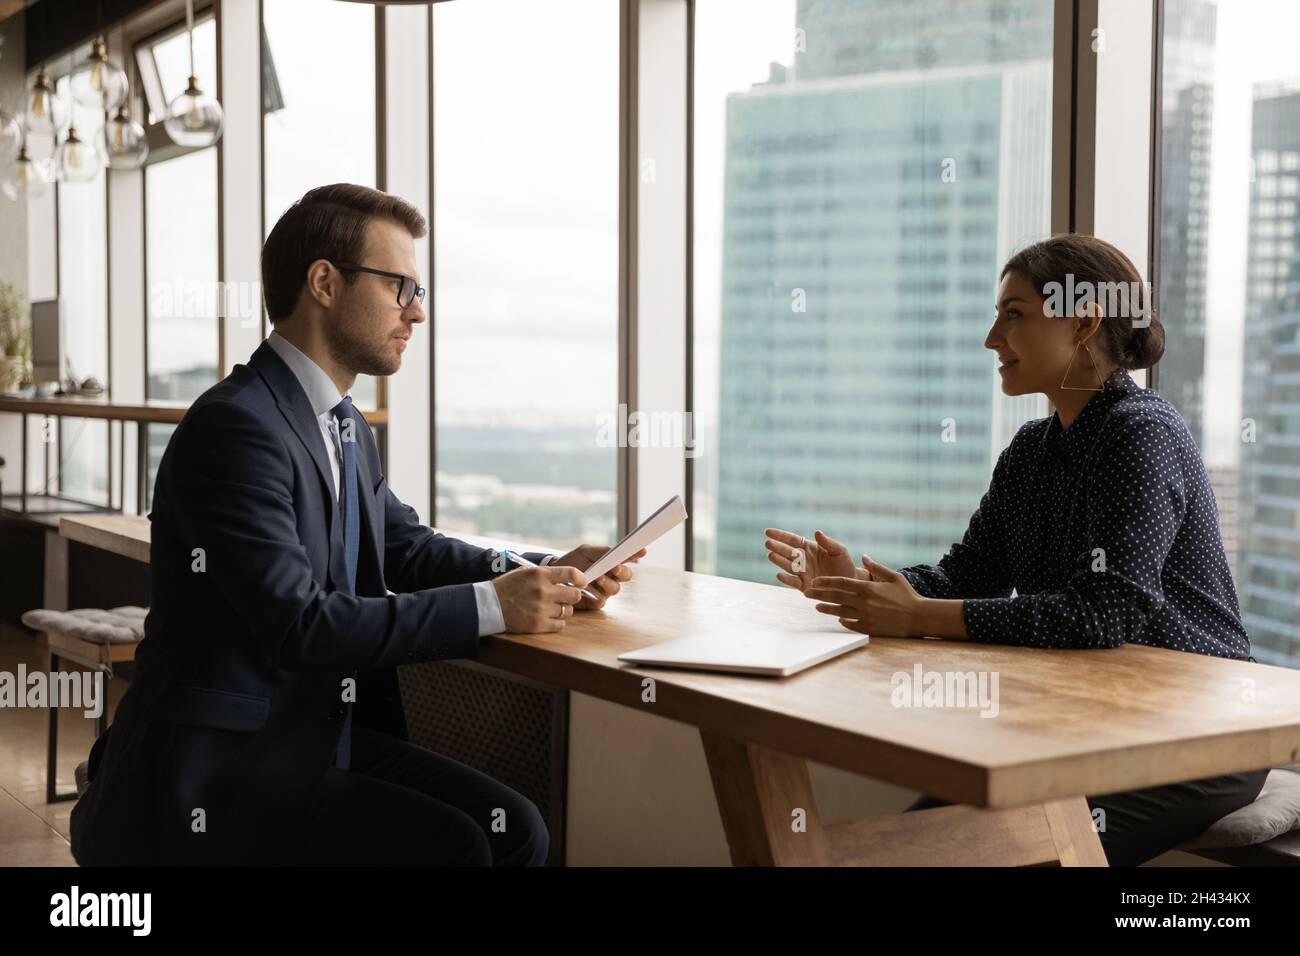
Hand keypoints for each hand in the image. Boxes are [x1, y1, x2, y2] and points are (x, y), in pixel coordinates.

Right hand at [491, 565, 588, 632]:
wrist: (488, 606)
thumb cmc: (506, 587)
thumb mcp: (525, 572)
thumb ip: (546, 574)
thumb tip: (567, 579)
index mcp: (540, 575)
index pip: (572, 574)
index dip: (581, 579)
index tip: (582, 583)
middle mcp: (543, 591)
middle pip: (575, 595)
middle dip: (572, 596)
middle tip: (565, 597)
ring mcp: (542, 609)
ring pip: (568, 611)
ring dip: (562, 610)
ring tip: (550, 608)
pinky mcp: (538, 624)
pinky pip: (560, 625)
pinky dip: (556, 622)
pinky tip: (547, 618)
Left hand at [551, 544, 646, 609]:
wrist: (555, 577)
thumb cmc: (572, 562)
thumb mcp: (585, 551)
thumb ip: (602, 551)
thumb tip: (617, 551)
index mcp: (611, 562)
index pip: (628, 558)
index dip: (636, 554)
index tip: (642, 550)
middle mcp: (612, 577)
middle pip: (627, 576)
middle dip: (623, 572)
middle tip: (616, 568)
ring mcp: (605, 591)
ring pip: (615, 589)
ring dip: (607, 583)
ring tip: (597, 577)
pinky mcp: (595, 603)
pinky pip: (601, 600)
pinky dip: (595, 594)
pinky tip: (587, 590)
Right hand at [764, 528, 857, 591]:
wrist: (850, 585)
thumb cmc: (845, 565)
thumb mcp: (839, 551)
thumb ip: (828, 542)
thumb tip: (817, 532)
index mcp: (810, 548)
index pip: (792, 540)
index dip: (780, 535)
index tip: (768, 532)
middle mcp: (803, 560)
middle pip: (787, 552)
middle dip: (777, 547)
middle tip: (768, 543)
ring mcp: (803, 573)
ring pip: (788, 566)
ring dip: (779, 561)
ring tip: (771, 555)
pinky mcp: (804, 586)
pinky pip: (793, 582)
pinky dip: (786, 579)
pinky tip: (780, 575)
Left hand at [803, 553, 926, 636]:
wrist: (919, 617)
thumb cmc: (907, 595)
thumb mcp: (893, 576)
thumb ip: (876, 567)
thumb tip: (863, 556)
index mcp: (868, 587)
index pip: (841, 583)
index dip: (826, 582)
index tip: (815, 581)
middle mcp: (864, 602)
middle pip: (836, 597)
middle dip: (819, 594)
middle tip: (806, 593)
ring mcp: (866, 616)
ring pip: (840, 611)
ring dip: (826, 609)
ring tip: (816, 606)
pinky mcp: (870, 628)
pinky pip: (851, 625)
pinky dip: (843, 621)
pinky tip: (837, 619)